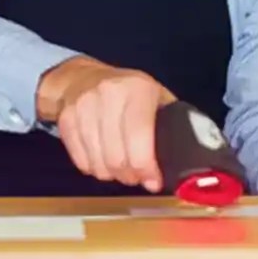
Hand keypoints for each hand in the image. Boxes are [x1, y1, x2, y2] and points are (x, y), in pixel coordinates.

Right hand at [37, 56, 176, 191]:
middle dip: (130, 176)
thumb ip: (173, 124)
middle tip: (137, 176)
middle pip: (118, 157)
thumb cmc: (127, 92)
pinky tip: (102, 159)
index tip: (153, 181)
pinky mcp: (66, 121)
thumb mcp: (155, 96)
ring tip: (120, 168)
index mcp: (137, 89)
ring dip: (112, 175)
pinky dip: (94, 169)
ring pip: (99, 164)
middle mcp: (108, 94)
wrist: (80, 77)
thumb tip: (191, 160)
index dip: (147, 166)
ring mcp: (83, 107)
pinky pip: (81, 163)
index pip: (139, 136)